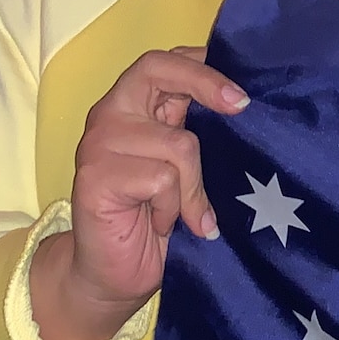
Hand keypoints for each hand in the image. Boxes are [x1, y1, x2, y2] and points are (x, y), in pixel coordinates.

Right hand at [27, 46, 245, 339]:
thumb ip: (196, 135)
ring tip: (186, 215)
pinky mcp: (95, 177)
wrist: (114, 277)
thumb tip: (243, 107)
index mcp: (135, 108)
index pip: (165, 62)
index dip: (204, 65)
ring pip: (177, 143)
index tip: (243, 90)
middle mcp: (112, 115)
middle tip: (241, 106)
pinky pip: (161, 180)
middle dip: (204, 83)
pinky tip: (162, 225)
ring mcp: (99, 144)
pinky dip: (172, 208)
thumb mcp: (184, 171)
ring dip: (193, 187)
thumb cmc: (156, 222)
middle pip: (156, 69)